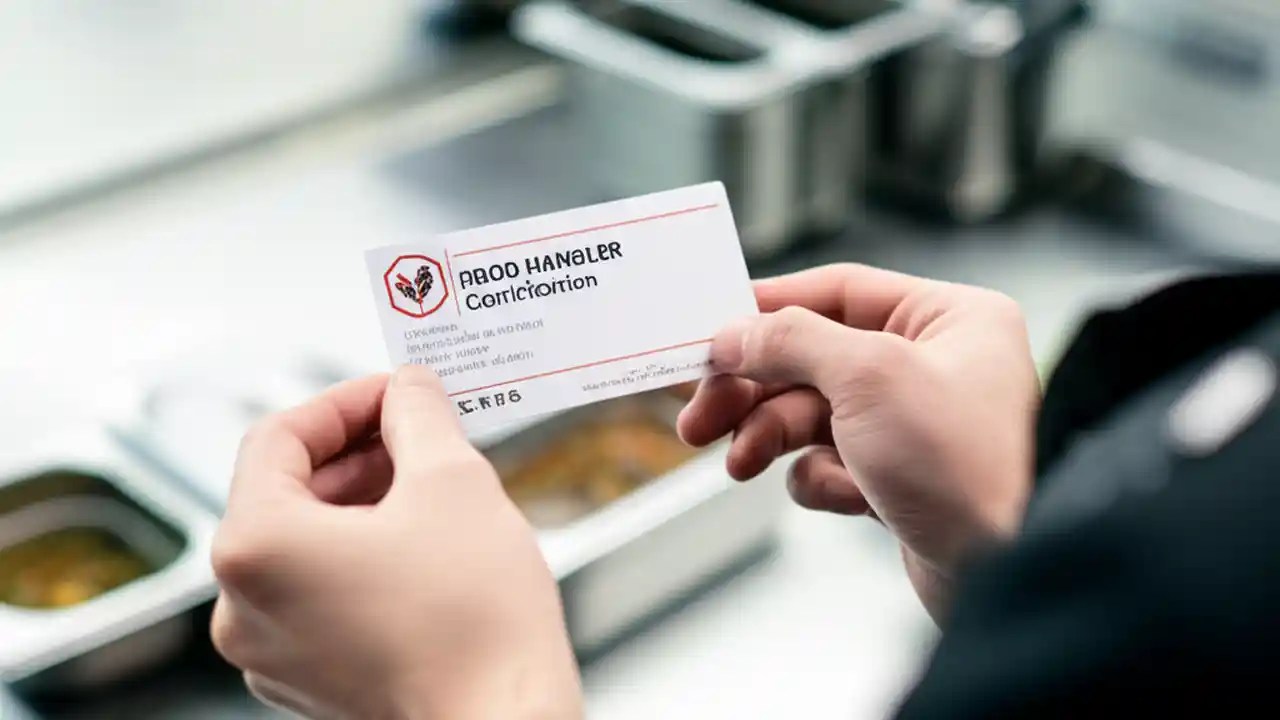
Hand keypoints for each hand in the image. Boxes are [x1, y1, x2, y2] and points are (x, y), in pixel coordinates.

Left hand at [210, 367, 581, 719]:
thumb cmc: (476, 622)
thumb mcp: (452, 481)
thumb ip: (417, 414)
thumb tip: (408, 388)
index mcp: (256, 548)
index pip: (278, 438)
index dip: (343, 403)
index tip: (394, 393)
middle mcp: (242, 606)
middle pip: (287, 492)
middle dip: (358, 454)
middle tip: (421, 432)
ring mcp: (270, 652)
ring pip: (306, 545)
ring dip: (362, 504)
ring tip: (431, 489)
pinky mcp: (308, 679)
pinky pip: (320, 594)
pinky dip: (362, 558)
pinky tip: (424, 547)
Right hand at [678, 265, 1039, 621]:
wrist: (1008, 572)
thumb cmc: (965, 465)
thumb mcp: (868, 378)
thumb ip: (791, 341)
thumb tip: (735, 332)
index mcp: (949, 318)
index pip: (839, 291)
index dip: (768, 308)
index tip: (710, 329)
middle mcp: (935, 363)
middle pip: (814, 356)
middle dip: (754, 387)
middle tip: (700, 414)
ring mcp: (915, 424)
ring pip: (813, 412)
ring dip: (769, 434)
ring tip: (740, 461)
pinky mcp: (900, 478)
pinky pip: (832, 462)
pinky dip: (818, 478)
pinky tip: (836, 494)